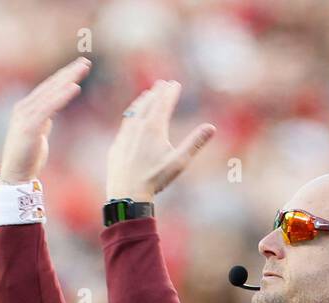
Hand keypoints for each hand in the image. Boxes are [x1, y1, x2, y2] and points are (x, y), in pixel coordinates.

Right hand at [0, 57, 90, 183]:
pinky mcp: (30, 126)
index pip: (48, 88)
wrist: (15, 175)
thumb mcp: (37, 134)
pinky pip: (49, 107)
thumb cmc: (27, 157)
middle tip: (86, 61)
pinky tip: (74, 87)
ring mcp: (25, 116)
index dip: (63, 76)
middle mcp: (24, 108)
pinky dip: (62, 96)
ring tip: (83, 69)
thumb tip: (50, 114)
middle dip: (68, 72)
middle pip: (50, 85)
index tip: (79, 67)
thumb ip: (43, 121)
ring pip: (50, 92)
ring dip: (68, 79)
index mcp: (27, 109)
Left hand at [105, 80, 214, 201]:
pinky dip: (130, 116)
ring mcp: (125, 135)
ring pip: (133, 112)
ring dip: (142, 101)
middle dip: (156, 93)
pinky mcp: (117, 145)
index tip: (175, 84)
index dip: (170, 93)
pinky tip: (131, 118)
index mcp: (154, 128)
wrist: (127, 193)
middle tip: (162, 84)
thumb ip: (195, 143)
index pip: (163, 104)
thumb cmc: (155, 179)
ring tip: (147, 95)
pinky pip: (124, 124)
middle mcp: (137, 127)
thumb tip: (212, 127)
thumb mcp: (179, 162)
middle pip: (148, 104)